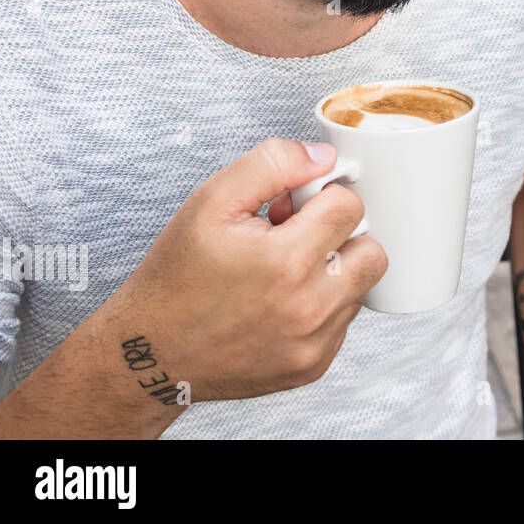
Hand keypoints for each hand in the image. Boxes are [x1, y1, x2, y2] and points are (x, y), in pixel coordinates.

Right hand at [103, 139, 387, 400]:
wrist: (151, 354)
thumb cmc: (177, 277)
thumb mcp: (210, 202)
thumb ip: (271, 165)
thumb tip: (323, 157)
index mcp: (286, 262)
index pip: (350, 207)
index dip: (320, 198)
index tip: (292, 208)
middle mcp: (309, 308)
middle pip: (372, 251)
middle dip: (340, 236)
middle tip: (295, 238)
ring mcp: (314, 343)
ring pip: (360, 287)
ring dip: (333, 272)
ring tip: (282, 271)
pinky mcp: (313, 366)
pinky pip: (344, 322)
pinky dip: (323, 306)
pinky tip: (282, 301)